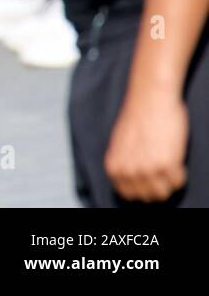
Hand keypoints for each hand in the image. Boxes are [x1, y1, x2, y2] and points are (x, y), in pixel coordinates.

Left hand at [105, 87, 188, 202]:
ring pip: (163, 193)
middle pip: (147, 197)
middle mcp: (127, 171)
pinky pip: (178, 182)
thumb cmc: (138, 118)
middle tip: (162, 168)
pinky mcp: (165, 165)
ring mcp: (146, 170)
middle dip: (158, 185)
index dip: (143, 187)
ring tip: (168, 162)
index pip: (129, 194)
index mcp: (114, 167)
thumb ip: (124, 164)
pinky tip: (175, 156)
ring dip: (169, 181)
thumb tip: (134, 181)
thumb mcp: (120, 144)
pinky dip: (181, 173)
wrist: (150, 97)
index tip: (150, 176)